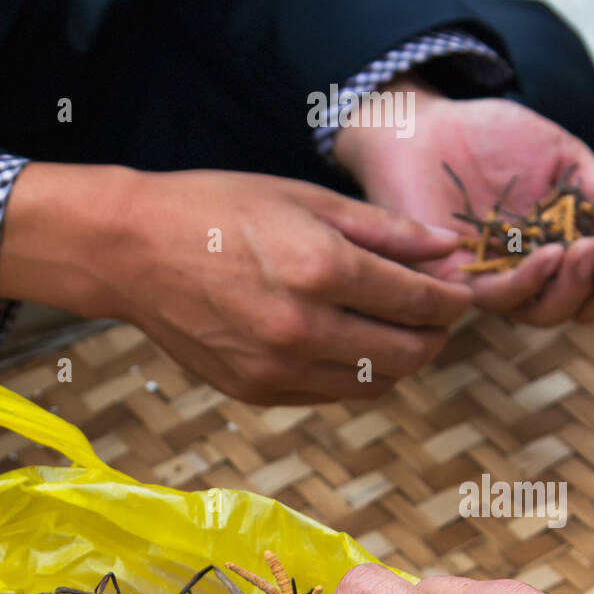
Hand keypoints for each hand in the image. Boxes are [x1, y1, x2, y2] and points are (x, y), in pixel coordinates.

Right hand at [0, 162, 471, 404]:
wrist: (132, 254)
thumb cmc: (214, 211)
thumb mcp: (304, 199)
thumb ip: (383, 231)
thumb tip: (446, 250)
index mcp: (321, 270)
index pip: (417, 301)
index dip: (452, 301)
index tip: (460, 294)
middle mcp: (303, 329)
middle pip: (405, 354)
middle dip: (434, 338)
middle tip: (437, 319)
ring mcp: (276, 369)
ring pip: (371, 385)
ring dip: (398, 364)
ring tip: (396, 333)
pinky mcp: (254, 392)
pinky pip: (328, 394)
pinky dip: (353, 376)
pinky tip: (347, 346)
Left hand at [335, 80, 593, 326]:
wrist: (425, 128)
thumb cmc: (492, 140)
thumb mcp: (565, 159)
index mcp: (555, 249)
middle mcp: (524, 274)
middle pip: (573, 308)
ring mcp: (490, 281)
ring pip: (539, 312)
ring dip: (572, 286)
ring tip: (585, 252)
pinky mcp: (454, 282)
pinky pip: (495, 298)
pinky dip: (528, 281)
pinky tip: (549, 255)